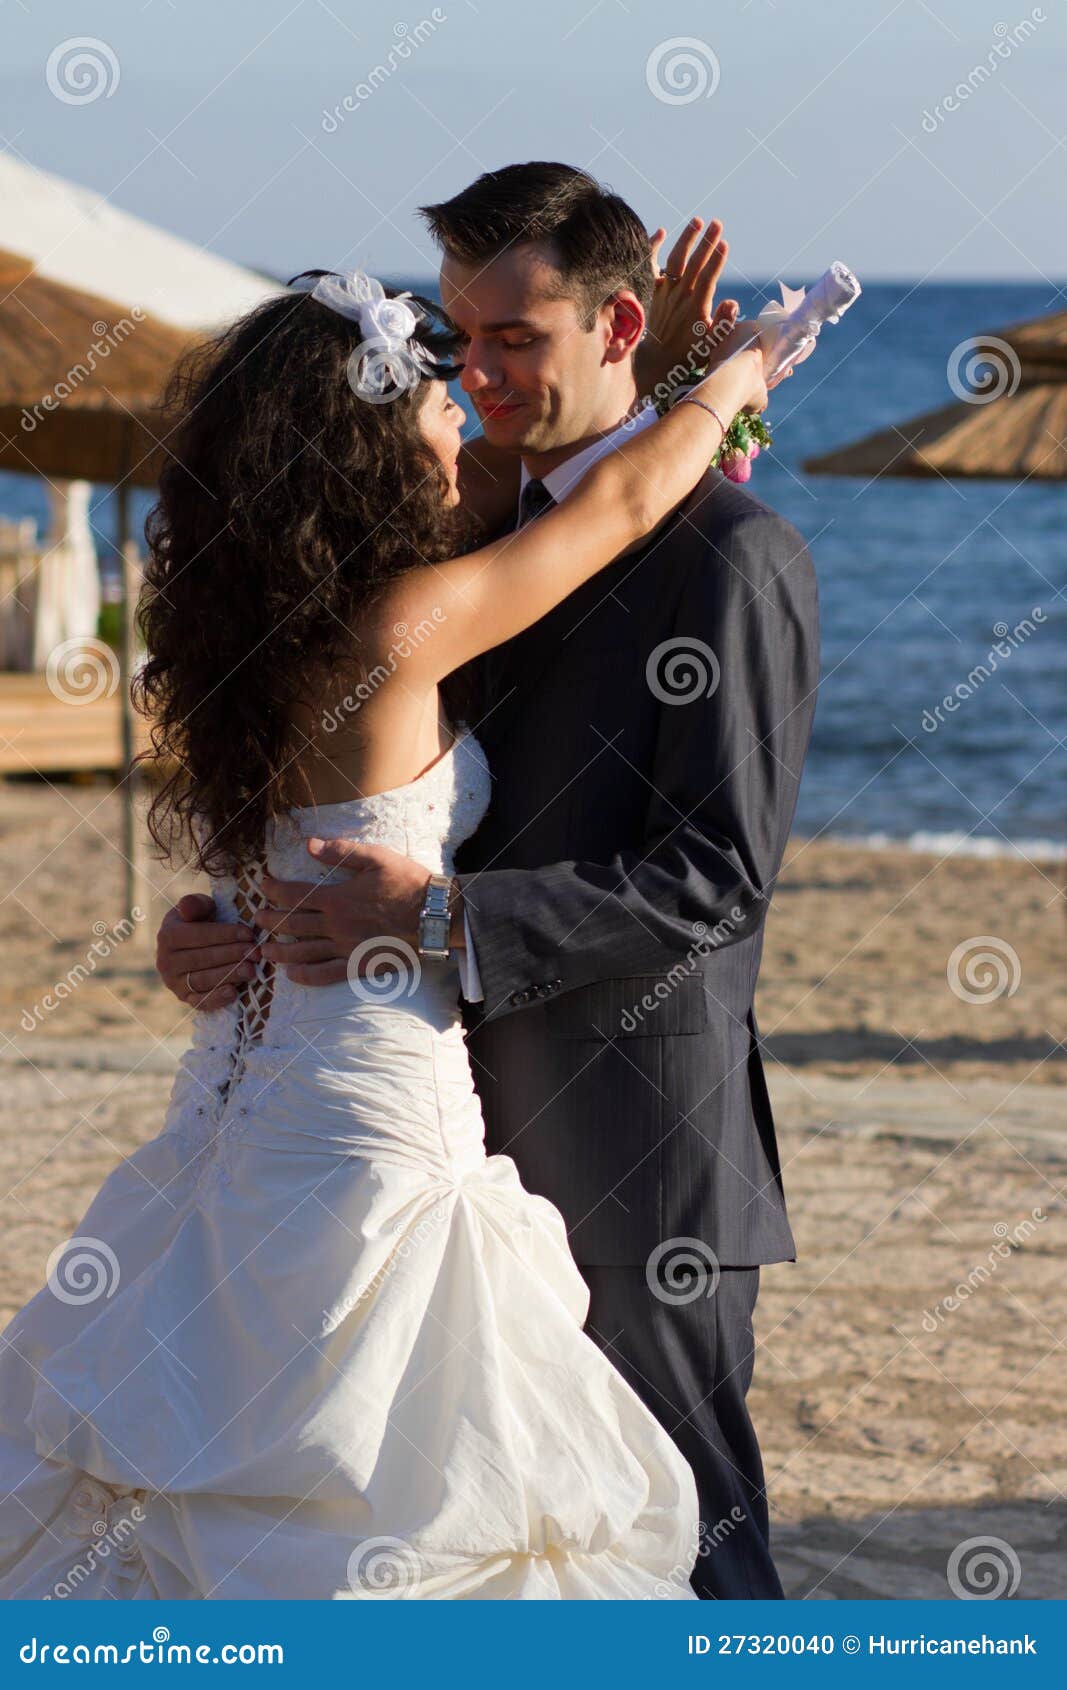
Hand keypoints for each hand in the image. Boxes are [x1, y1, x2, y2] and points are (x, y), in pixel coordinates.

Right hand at [156, 894, 259, 1009]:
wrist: (194, 946)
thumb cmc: (201, 922)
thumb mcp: (199, 908)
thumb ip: (194, 904)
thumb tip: (185, 909)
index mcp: (167, 935)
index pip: (197, 935)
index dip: (224, 935)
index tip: (249, 934)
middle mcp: (165, 961)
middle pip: (201, 959)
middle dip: (231, 955)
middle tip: (255, 952)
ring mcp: (173, 982)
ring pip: (202, 980)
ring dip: (228, 975)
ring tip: (251, 970)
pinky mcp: (184, 999)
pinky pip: (200, 1002)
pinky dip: (216, 999)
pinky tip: (234, 992)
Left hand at [253, 837, 432, 986]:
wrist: (434, 916)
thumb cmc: (407, 884)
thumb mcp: (376, 858)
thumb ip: (341, 852)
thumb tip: (309, 844)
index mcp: (337, 898)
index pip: (294, 894)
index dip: (273, 890)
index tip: (261, 886)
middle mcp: (335, 925)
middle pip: (292, 924)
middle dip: (270, 920)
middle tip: (256, 919)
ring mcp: (345, 948)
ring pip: (302, 952)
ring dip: (279, 951)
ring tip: (264, 950)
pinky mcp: (357, 965)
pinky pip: (325, 974)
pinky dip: (305, 976)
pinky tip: (292, 975)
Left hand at [639, 216, 738, 396]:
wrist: (656, 361)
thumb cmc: (688, 354)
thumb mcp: (711, 345)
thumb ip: (723, 324)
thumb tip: (732, 303)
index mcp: (696, 307)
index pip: (708, 277)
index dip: (717, 260)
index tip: (725, 242)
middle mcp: (680, 296)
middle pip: (695, 263)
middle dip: (706, 242)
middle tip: (717, 223)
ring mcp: (665, 292)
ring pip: (675, 260)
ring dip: (686, 239)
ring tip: (697, 220)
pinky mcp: (653, 291)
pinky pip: (651, 267)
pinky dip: (654, 249)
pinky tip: (661, 231)